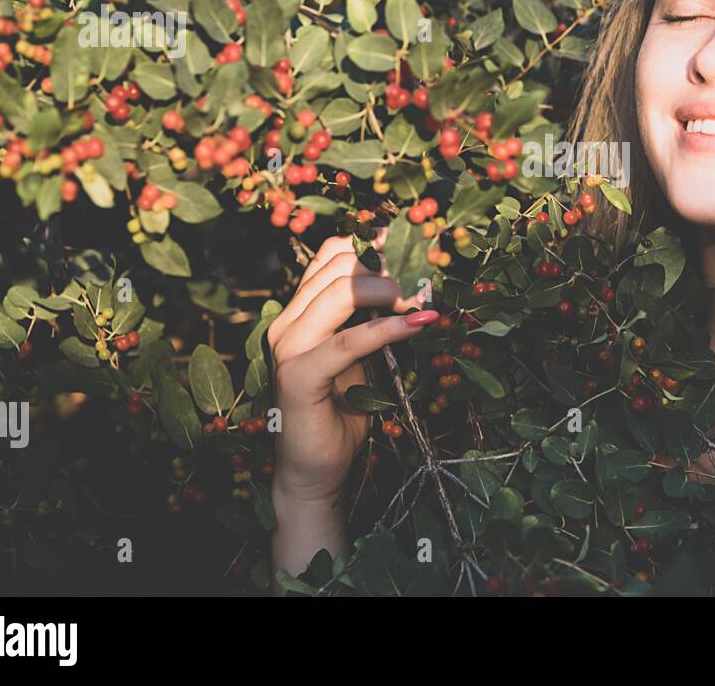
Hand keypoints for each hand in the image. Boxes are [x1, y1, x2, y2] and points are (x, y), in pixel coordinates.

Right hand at [268, 234, 437, 504]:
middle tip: (426, 276)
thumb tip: (412, 285)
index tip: (411, 245)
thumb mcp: (361, 356)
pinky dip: (387, 329)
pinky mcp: (299, 376)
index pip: (330, 257)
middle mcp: (287, 323)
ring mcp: (289, 348)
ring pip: (339, 293)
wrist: (315, 470)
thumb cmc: (341, 413)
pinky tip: (418, 324)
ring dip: (389, 290)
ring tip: (423, 299)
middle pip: (337, 267)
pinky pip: (347, 342)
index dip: (371, 244)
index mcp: (300, 313)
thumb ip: (371, 321)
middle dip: (388, 266)